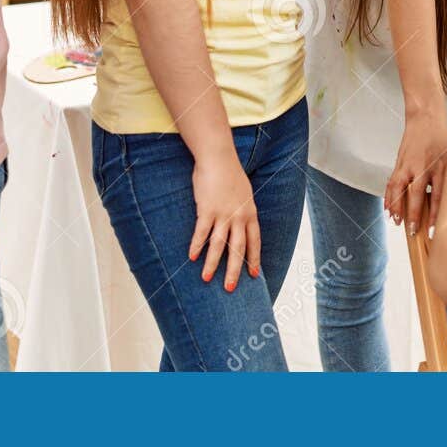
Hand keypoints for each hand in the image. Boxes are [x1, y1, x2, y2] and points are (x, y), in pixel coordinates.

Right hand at [189, 150, 259, 291]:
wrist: (219, 158)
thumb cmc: (229, 173)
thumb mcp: (244, 192)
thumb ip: (242, 209)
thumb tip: (240, 222)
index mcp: (250, 213)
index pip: (254, 241)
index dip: (254, 258)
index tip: (254, 274)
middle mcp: (239, 216)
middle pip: (238, 248)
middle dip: (234, 270)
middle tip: (230, 288)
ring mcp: (223, 213)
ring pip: (219, 244)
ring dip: (212, 263)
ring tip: (206, 279)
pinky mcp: (207, 209)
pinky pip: (202, 232)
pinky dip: (197, 245)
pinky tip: (192, 257)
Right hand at [384, 106, 446, 235]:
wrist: (425, 120)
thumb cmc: (443, 140)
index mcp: (440, 166)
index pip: (438, 194)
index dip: (436, 214)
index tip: (434, 231)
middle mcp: (423, 166)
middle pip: (417, 193)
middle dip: (414, 214)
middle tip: (413, 231)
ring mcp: (408, 165)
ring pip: (399, 188)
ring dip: (396, 207)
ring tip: (396, 222)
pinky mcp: (399, 163)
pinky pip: (391, 182)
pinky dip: (388, 197)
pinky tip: (387, 209)